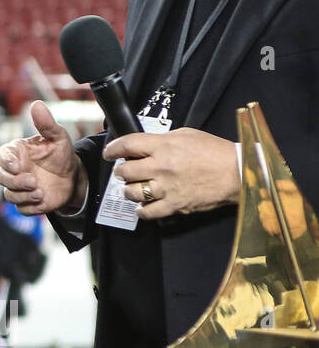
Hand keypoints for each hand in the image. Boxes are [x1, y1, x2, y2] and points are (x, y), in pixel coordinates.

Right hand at [0, 101, 86, 215]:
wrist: (73, 176)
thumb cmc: (60, 154)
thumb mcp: (57, 137)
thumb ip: (46, 123)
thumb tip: (36, 105)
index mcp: (16, 153)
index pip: (1, 156)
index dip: (5, 162)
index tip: (17, 166)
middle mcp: (14, 171)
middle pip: (1, 178)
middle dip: (15, 182)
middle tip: (33, 181)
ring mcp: (19, 188)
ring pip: (9, 195)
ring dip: (23, 196)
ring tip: (40, 193)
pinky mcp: (26, 203)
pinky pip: (20, 209)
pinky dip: (29, 208)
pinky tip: (42, 202)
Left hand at [103, 128, 237, 218]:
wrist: (238, 172)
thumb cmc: (216, 152)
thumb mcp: (187, 135)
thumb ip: (162, 140)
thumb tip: (145, 146)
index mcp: (163, 146)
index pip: (126, 144)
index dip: (113, 149)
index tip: (110, 153)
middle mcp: (161, 167)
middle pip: (125, 171)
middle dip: (121, 171)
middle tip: (124, 171)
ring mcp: (166, 188)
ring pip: (132, 192)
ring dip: (129, 189)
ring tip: (133, 186)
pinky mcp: (174, 205)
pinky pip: (148, 212)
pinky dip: (141, 210)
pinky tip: (142, 205)